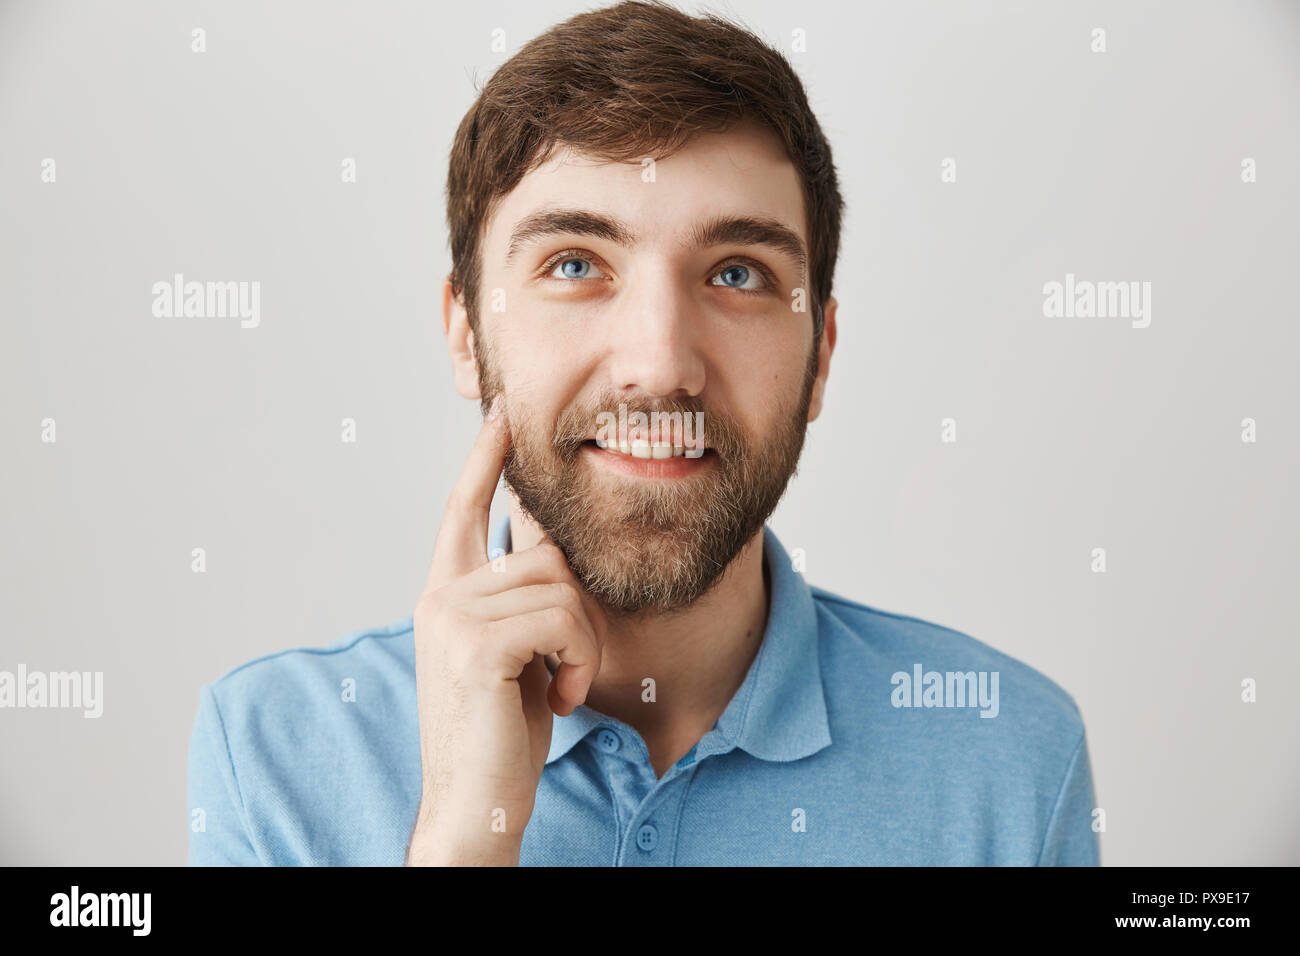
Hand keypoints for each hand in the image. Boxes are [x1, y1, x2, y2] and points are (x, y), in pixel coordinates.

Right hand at [406, 396, 605, 865]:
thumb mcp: (515, 654)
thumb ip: (523, 599)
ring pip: (562, 587)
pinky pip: (564, 618)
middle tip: (567, 668)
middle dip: (578, 613)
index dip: (485, 458)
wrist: (476, 805)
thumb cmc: (502, 734)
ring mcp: (453, 615)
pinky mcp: (477, 642)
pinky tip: (562, 698)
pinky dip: (580, 661)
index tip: (501, 412)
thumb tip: (554, 550)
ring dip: (583, 644)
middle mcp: (441, 594)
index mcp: (446, 593)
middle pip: (547, 554)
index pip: (463, 507)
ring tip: (561, 686)